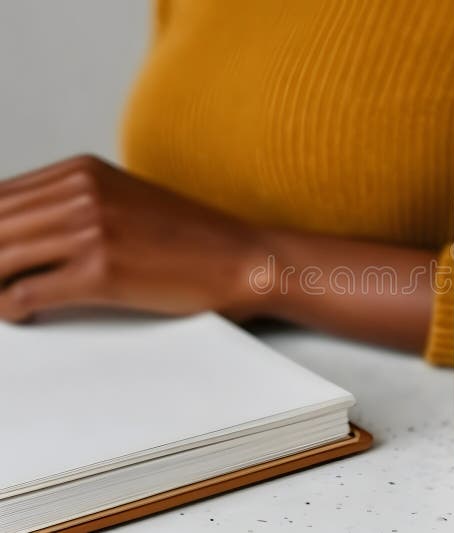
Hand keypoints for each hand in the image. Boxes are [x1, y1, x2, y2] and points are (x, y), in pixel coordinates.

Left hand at [0, 155, 263, 321]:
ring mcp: (91, 230)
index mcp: (82, 172)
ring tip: (4, 300)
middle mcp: (82, 193)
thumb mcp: (125, 204)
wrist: (242, 259)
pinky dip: (12, 309)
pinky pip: (23, 294)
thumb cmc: (191, 241)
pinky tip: (26, 312)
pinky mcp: (102, 271)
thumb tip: (20, 235)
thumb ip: (73, 209)